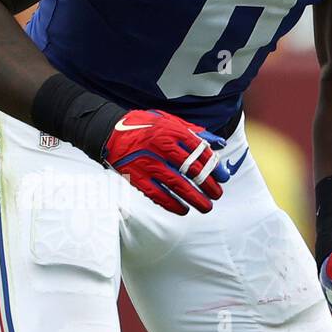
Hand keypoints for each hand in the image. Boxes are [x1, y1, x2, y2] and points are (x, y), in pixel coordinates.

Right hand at [102, 109, 227, 214]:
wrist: (109, 131)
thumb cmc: (143, 126)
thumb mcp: (169, 121)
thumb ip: (194, 132)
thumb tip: (219, 144)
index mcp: (171, 131)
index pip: (199, 151)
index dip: (214, 166)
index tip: (223, 177)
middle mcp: (161, 147)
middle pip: (191, 170)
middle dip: (208, 184)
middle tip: (217, 194)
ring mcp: (148, 163)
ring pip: (177, 185)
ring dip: (194, 198)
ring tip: (206, 207)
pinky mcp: (136, 176)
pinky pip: (156, 194)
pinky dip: (171, 204)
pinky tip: (182, 210)